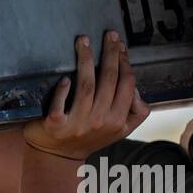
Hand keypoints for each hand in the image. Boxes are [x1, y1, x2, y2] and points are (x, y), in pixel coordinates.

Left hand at [24, 30, 148, 160]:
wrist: (59, 157)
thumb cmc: (89, 136)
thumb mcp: (120, 130)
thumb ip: (136, 112)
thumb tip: (136, 89)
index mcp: (119, 121)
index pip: (127, 85)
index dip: (125, 63)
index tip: (121, 46)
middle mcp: (101, 121)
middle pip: (109, 80)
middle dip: (110, 53)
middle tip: (109, 35)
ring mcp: (78, 124)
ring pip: (86, 85)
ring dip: (86, 60)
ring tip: (83, 41)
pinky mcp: (56, 125)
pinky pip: (61, 104)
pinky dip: (63, 89)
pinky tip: (65, 77)